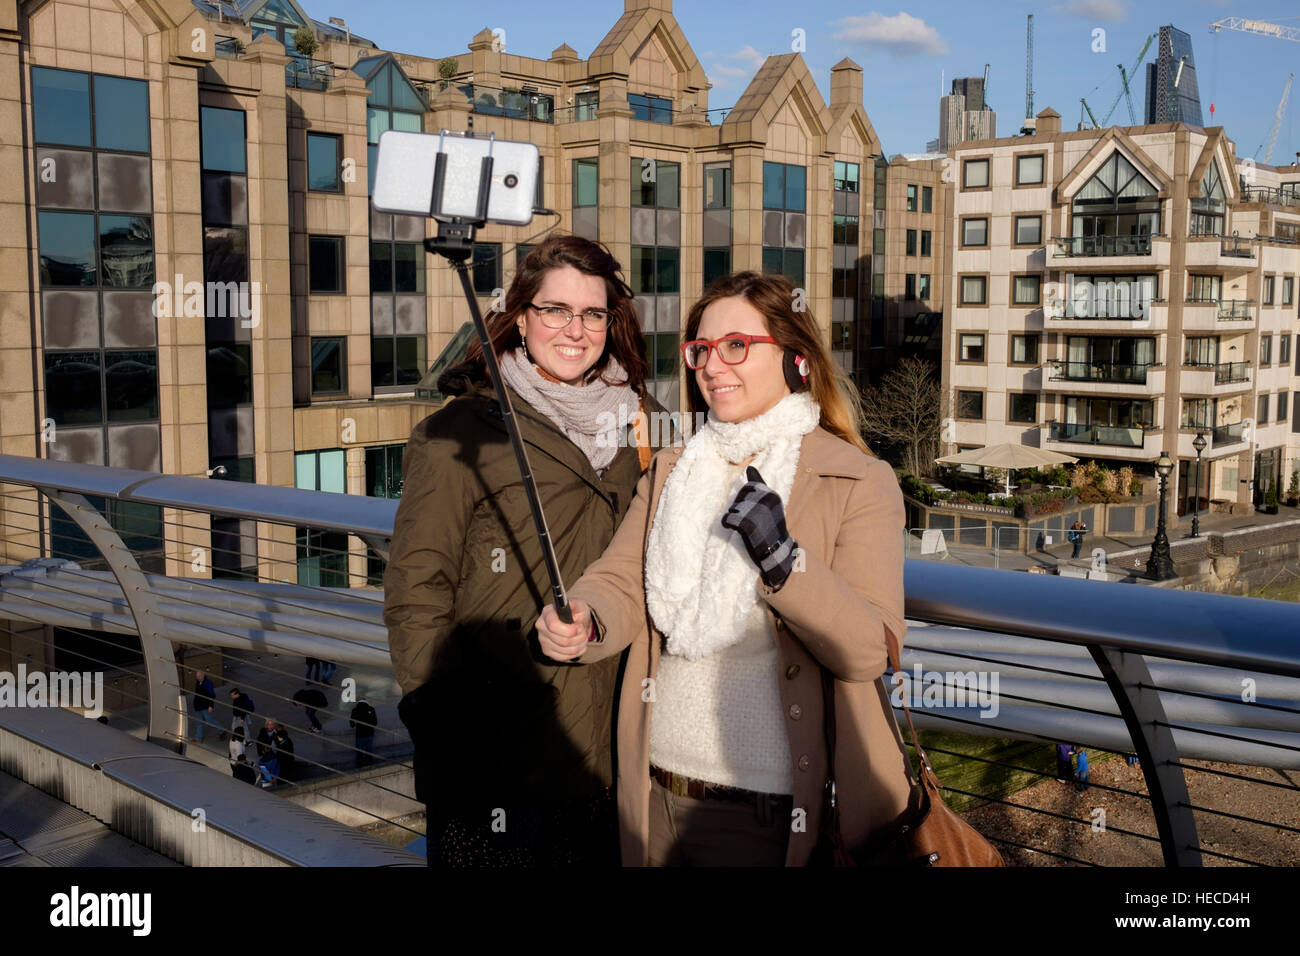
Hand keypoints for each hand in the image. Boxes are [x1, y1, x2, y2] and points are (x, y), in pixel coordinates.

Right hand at [535, 599, 593, 661]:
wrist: (575, 623)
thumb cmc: (576, 613)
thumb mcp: (578, 605)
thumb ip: (574, 604)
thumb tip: (569, 604)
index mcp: (547, 613)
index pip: (553, 625)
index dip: (569, 630)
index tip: (579, 628)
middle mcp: (541, 627)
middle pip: (562, 641)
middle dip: (579, 638)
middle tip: (584, 632)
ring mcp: (543, 641)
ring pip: (566, 650)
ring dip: (580, 645)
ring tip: (583, 638)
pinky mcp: (548, 652)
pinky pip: (565, 657)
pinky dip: (576, 652)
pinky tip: (578, 645)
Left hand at [721, 466, 797, 589]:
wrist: (776, 552)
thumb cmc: (771, 527)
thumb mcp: (769, 503)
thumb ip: (759, 484)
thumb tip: (750, 466)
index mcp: (771, 494)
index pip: (748, 487)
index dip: (746, 500)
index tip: (756, 512)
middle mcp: (765, 500)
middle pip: (739, 498)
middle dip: (740, 509)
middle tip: (752, 523)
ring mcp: (756, 512)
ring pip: (732, 508)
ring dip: (735, 518)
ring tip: (748, 528)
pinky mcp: (746, 524)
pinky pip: (727, 519)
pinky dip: (728, 524)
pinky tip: (736, 529)